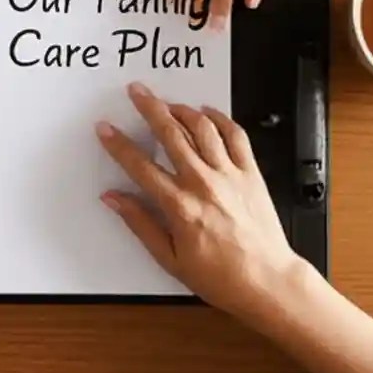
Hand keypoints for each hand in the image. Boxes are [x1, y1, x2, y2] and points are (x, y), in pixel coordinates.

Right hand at [95, 82, 303, 324]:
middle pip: (170, 134)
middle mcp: (203, 184)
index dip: (119, 145)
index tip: (106, 130)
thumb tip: (115, 199)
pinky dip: (221, 119)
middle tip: (137, 92)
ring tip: (169, 102)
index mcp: (179, 207)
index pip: (140, 166)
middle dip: (149, 108)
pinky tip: (208, 113)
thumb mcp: (170, 258)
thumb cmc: (222, 277)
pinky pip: (236, 136)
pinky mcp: (251, 174)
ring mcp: (229, 175)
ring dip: (182, 109)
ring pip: (202, 128)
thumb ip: (141, 223)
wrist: (267, 281)